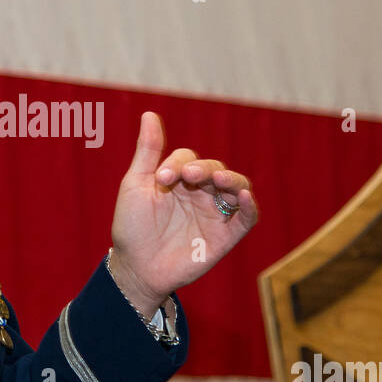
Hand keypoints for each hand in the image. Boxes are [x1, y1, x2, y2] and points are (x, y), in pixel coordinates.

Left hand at [109, 112, 257, 313]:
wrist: (136, 268)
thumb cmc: (132, 227)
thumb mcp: (137, 185)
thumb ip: (148, 151)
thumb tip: (149, 114)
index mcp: (180, 180)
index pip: (189, 159)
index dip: (179, 163)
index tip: (162, 178)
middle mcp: (201, 194)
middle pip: (216, 169)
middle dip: (205, 168)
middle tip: (188, 176)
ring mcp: (215, 214)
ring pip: (236, 188)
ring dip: (231, 179)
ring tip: (219, 179)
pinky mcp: (226, 236)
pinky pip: (246, 218)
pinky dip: (249, 205)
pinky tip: (242, 196)